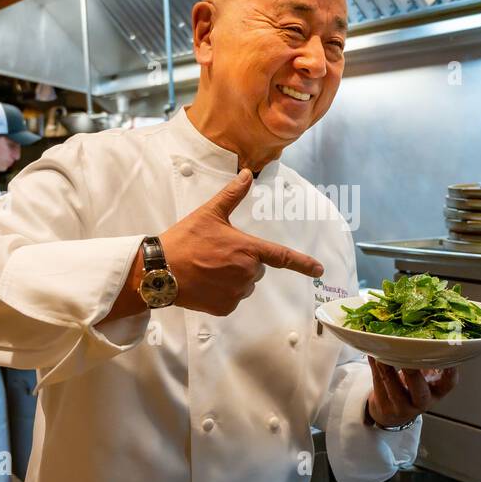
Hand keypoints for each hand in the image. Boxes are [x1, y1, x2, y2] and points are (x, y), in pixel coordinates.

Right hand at [160, 168, 323, 316]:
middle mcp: (247, 272)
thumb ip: (232, 195)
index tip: (320, 270)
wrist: (160, 270)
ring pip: (244, 285)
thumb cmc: (185, 240)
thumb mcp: (210, 213)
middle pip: (256, 269)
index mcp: (247, 249)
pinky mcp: (225, 307)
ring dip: (232, 278)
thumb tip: (246, 174)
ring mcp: (236, 292)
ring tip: (207, 269)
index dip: (303, 264)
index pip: (282, 256)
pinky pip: (232, 299)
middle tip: (215, 255)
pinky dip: (222, 293)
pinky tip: (205, 283)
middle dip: (241, 262)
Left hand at [365, 357, 457, 428]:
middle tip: (407, 356)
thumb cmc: (412, 388)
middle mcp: (422, 402)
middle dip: (413, 374)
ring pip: (394, 389)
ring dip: (388, 369)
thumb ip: (428, 360)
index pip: (449, 383)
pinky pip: (378, 384)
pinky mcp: (384, 406)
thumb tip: (425, 330)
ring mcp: (402, 407)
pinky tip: (372, 354)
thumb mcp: (426, 377)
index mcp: (436, 391)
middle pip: (420, 392)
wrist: (393, 413)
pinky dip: (374, 367)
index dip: (450, 371)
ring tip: (382, 351)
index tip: (446, 356)